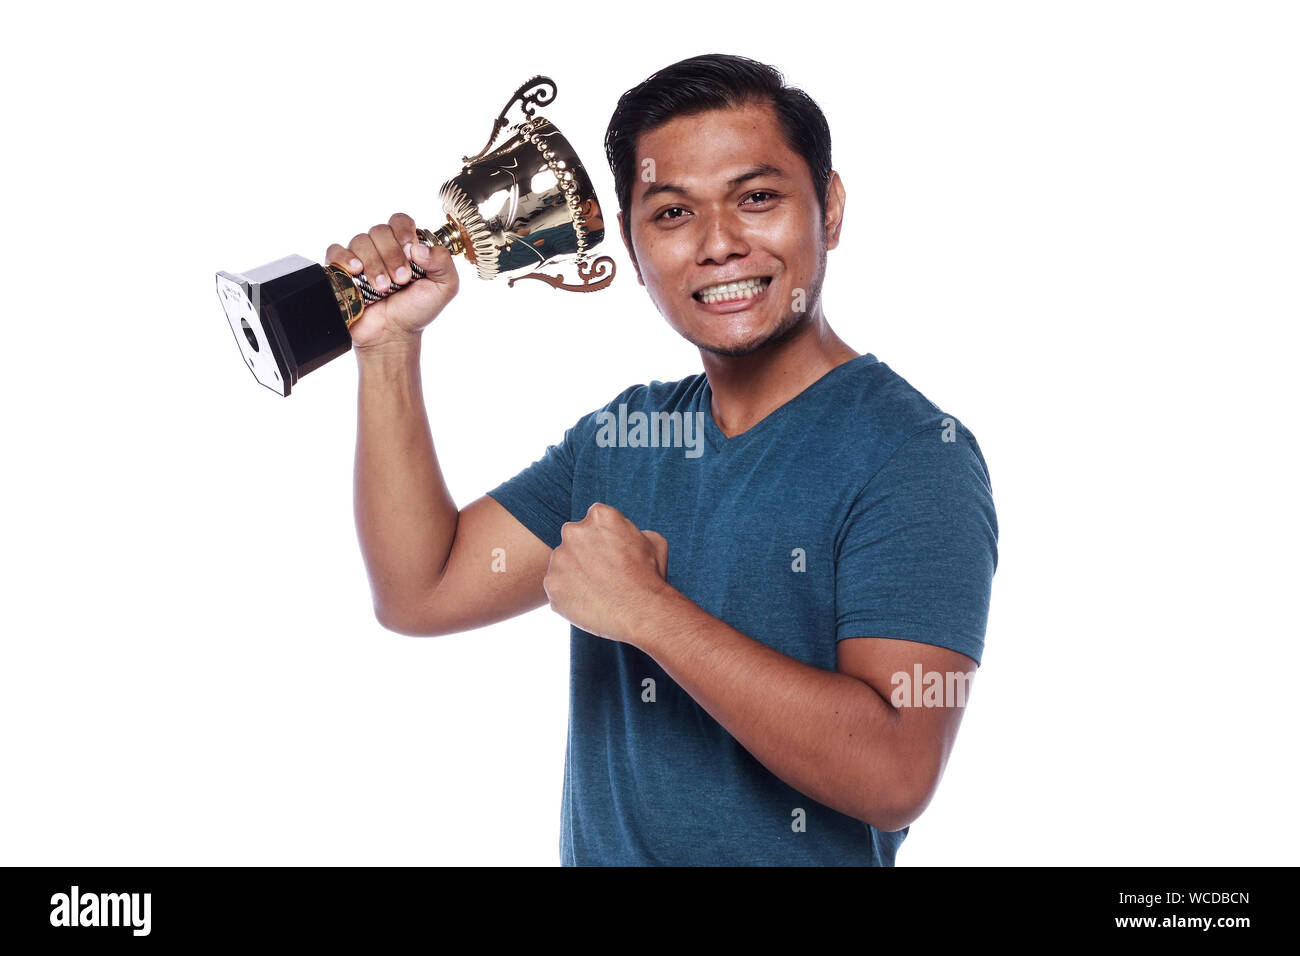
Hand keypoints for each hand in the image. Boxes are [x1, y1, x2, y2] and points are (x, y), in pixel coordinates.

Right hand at [325, 212, 458, 351]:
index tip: (410, 252)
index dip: (403, 231)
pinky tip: (356, 272)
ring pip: (360, 241)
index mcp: (406, 246)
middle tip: (400, 280)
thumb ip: (443, 263)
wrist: (392, 335)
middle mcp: (383, 248)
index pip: (400, 221)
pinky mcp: (342, 271)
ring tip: (383, 288)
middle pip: (380, 231)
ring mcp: (362, 258)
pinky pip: (335, 251)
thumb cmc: (417, 311)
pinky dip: (345, 259)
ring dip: (373, 264)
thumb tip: (420, 248)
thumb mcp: (444, 288)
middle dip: (392, 255)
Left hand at [543, 503, 670, 642]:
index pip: (594, 521)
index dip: (603, 539)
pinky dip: (569, 597)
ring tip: (598, 592)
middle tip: (603, 575)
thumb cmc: (651, 576)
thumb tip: (623, 534)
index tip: (612, 555)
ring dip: (575, 575)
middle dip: (584, 554)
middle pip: (573, 540)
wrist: (642, 611)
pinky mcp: (551, 585)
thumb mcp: (653, 541)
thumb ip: (631, 530)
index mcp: (599, 515)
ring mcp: (559, 558)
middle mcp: (574, 531)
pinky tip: (589, 603)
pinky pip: (557, 589)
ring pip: (562, 565)